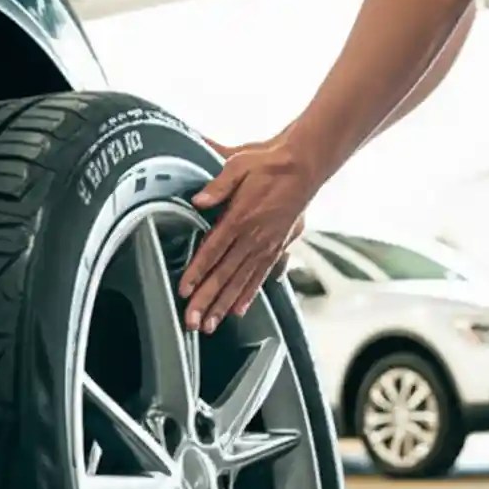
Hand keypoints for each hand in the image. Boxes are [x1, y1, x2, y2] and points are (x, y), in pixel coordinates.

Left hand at [180, 137, 316, 333]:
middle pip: (224, 275)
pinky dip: (248, 295)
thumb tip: (198, 199)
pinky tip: (237, 309)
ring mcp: (266, 246)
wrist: (304, 167)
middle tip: (192, 321)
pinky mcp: (276, 248)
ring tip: (210, 324)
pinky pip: (260, 277)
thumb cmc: (271, 164)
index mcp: (240, 218)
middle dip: (206, 300)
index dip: (197, 273)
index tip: (185, 290)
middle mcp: (253, 238)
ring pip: (240, 282)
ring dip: (223, 305)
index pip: (213, 251)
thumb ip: (218, 185)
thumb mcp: (239, 164)